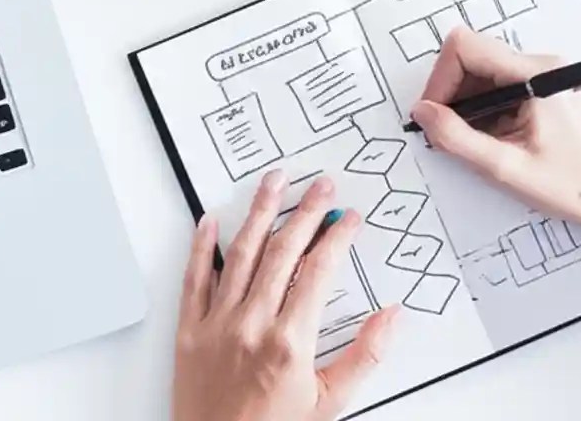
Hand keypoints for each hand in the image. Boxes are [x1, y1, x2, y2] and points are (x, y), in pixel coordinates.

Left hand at [173, 172, 398, 420]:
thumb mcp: (330, 403)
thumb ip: (364, 356)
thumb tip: (391, 319)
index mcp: (289, 342)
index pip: (319, 271)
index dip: (337, 237)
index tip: (349, 220)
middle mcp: (251, 325)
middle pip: (282, 252)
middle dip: (306, 212)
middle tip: (321, 186)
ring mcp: (217, 325)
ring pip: (241, 254)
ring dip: (259, 212)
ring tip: (274, 182)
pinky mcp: (190, 332)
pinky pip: (194, 280)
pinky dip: (202, 248)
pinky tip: (210, 222)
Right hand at [410, 27, 580, 237]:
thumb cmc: (577, 187)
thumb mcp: (506, 168)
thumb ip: (457, 138)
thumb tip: (423, 113)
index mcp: (536, 75)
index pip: (465, 47)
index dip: (440, 80)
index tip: (434, 116)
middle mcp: (542, 66)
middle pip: (472, 57)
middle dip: (451, 95)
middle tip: (449, 135)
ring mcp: (546, 77)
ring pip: (484, 74)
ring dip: (467, 106)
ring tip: (476, 144)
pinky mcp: (546, 91)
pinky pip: (501, 88)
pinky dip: (486, 112)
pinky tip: (494, 141)